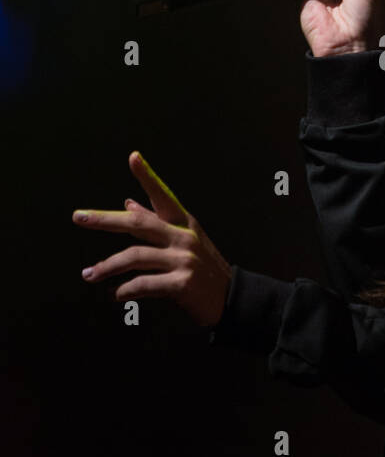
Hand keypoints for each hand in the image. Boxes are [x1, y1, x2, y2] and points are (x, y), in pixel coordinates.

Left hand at [73, 152, 231, 328]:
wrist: (232, 299)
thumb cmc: (204, 269)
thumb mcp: (185, 241)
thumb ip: (157, 222)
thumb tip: (128, 203)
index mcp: (184, 224)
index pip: (163, 195)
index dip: (148, 176)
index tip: (133, 157)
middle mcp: (183, 237)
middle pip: (137, 223)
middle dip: (105, 220)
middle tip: (80, 217)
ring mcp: (183, 260)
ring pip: (135, 257)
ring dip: (107, 266)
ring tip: (89, 274)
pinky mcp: (182, 284)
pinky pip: (143, 284)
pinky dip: (125, 290)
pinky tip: (115, 295)